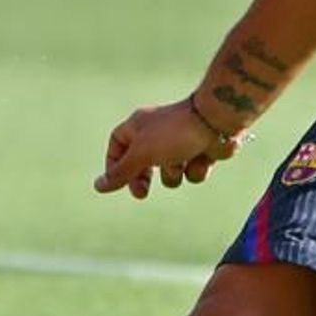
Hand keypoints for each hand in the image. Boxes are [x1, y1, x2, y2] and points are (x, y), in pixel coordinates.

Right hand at [96, 96, 242, 199]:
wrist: (217, 122)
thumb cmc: (175, 133)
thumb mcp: (142, 154)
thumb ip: (121, 172)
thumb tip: (98, 186)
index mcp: (139, 126)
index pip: (117, 145)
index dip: (114, 164)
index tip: (115, 183)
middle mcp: (158, 134)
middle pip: (141, 163)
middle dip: (143, 178)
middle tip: (142, 194)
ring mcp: (180, 143)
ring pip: (169, 171)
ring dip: (174, 172)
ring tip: (182, 160)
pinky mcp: (200, 151)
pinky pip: (191, 172)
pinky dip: (196, 169)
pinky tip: (202, 157)